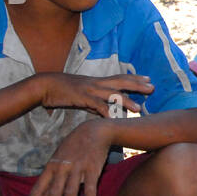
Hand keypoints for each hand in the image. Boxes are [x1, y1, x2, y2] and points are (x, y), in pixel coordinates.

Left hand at [25, 120, 112, 195]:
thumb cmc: (74, 148)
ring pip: (71, 191)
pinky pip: (91, 186)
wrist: (94, 131)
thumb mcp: (58, 161)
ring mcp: (77, 168)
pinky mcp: (92, 168)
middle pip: (55, 193)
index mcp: (51, 167)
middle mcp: (61, 168)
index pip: (38, 189)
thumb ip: (51, 181)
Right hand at [37, 72, 152, 115]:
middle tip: (152, 87)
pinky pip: (96, 105)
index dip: (134, 78)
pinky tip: (113, 118)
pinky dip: (105, 111)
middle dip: (137, 85)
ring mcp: (89, 90)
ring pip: (111, 94)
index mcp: (97, 82)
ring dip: (125, 101)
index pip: (120, 78)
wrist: (44, 86)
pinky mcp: (81, 98)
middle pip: (121, 82)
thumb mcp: (82, 95)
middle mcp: (96, 83)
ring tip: (138, 108)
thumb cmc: (62, 90)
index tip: (148, 78)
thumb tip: (104, 110)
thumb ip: (94, 102)